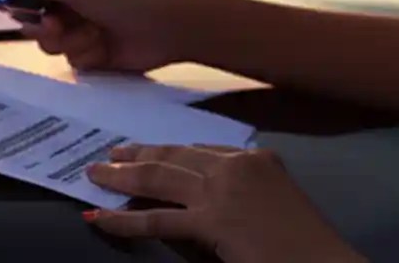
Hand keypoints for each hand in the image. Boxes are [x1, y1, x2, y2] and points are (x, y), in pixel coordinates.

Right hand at [0, 0, 188, 72]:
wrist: (163, 29)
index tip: (2, 6)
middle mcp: (70, 3)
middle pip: (33, 20)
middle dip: (44, 26)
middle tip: (58, 25)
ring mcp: (80, 29)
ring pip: (49, 44)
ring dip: (69, 41)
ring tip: (92, 35)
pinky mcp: (91, 53)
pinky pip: (71, 59)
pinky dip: (86, 54)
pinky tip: (105, 47)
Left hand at [84, 145, 362, 262]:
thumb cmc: (303, 248)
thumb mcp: (268, 209)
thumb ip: (235, 198)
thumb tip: (193, 202)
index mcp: (257, 160)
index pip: (200, 151)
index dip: (167, 152)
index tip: (146, 151)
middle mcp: (238, 166)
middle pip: (175, 157)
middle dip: (138, 155)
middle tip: (111, 155)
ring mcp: (224, 190)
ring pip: (159, 178)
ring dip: (121, 177)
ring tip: (95, 176)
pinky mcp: (213, 220)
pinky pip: (156, 218)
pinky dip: (123, 219)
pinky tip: (100, 217)